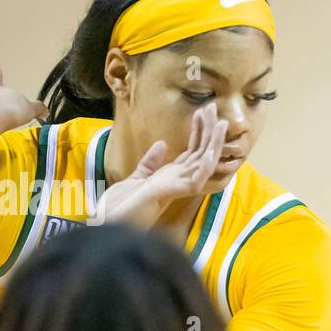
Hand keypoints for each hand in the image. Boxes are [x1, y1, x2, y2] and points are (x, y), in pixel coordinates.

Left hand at [93, 103, 227, 228]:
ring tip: (221, 122)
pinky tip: (211, 148)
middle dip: (209, 130)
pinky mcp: (178, 192)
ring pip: (204, 161)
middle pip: (201, 151)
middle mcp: (180, 181)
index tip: (202, 111)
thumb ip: (151, 163)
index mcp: (172, 177)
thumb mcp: (136, 178)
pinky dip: (206, 162)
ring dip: (213, 142)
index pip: (192, 150)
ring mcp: (180, 187)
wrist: (109, 223)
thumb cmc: (121, 206)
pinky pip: (198, 176)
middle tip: (215, 107)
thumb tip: (162, 144)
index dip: (198, 131)